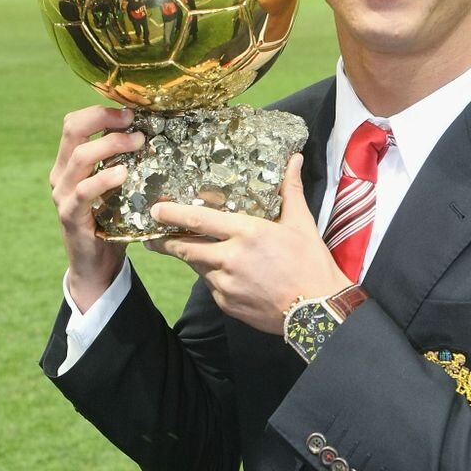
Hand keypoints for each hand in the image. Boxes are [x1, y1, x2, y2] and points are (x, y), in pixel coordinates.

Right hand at [50, 105, 143, 312]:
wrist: (97, 263)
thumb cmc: (111, 220)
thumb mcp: (117, 186)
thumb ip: (124, 162)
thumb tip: (154, 135)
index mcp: (69, 162)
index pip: (75, 123)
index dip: (100, 111)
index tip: (130, 111)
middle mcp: (61, 174)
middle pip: (72, 130)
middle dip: (103, 118)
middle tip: (133, 120)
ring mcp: (62, 194)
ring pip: (79, 157)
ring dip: (110, 145)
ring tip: (137, 142)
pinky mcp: (70, 215)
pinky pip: (83, 192)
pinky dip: (103, 179)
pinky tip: (123, 174)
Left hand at [145, 154, 351, 332]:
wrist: (318, 311)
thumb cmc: (310, 263)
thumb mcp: (301, 223)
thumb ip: (290, 190)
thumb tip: (294, 159)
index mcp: (246, 232)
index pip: (198, 219)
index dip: (172, 214)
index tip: (154, 210)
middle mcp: (229, 258)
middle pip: (185, 248)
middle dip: (165, 242)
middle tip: (153, 236)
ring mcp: (225, 284)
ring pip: (197, 267)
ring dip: (195, 259)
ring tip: (196, 251)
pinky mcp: (226, 304)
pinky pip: (211, 287)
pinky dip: (214, 278)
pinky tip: (228, 275)